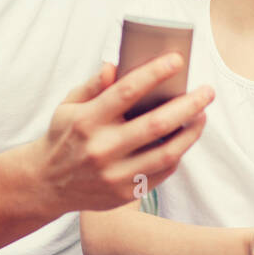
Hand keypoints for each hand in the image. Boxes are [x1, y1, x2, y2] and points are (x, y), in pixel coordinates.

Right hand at [28, 54, 212, 212]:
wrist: (46, 184)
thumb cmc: (64, 135)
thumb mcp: (68, 105)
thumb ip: (93, 84)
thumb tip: (115, 65)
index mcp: (86, 121)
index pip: (126, 92)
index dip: (154, 73)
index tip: (178, 60)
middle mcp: (101, 149)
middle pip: (154, 125)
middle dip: (187, 105)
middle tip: (207, 91)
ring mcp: (113, 175)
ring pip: (165, 154)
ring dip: (190, 133)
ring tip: (203, 115)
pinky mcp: (124, 194)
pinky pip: (161, 173)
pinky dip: (178, 154)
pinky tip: (185, 138)